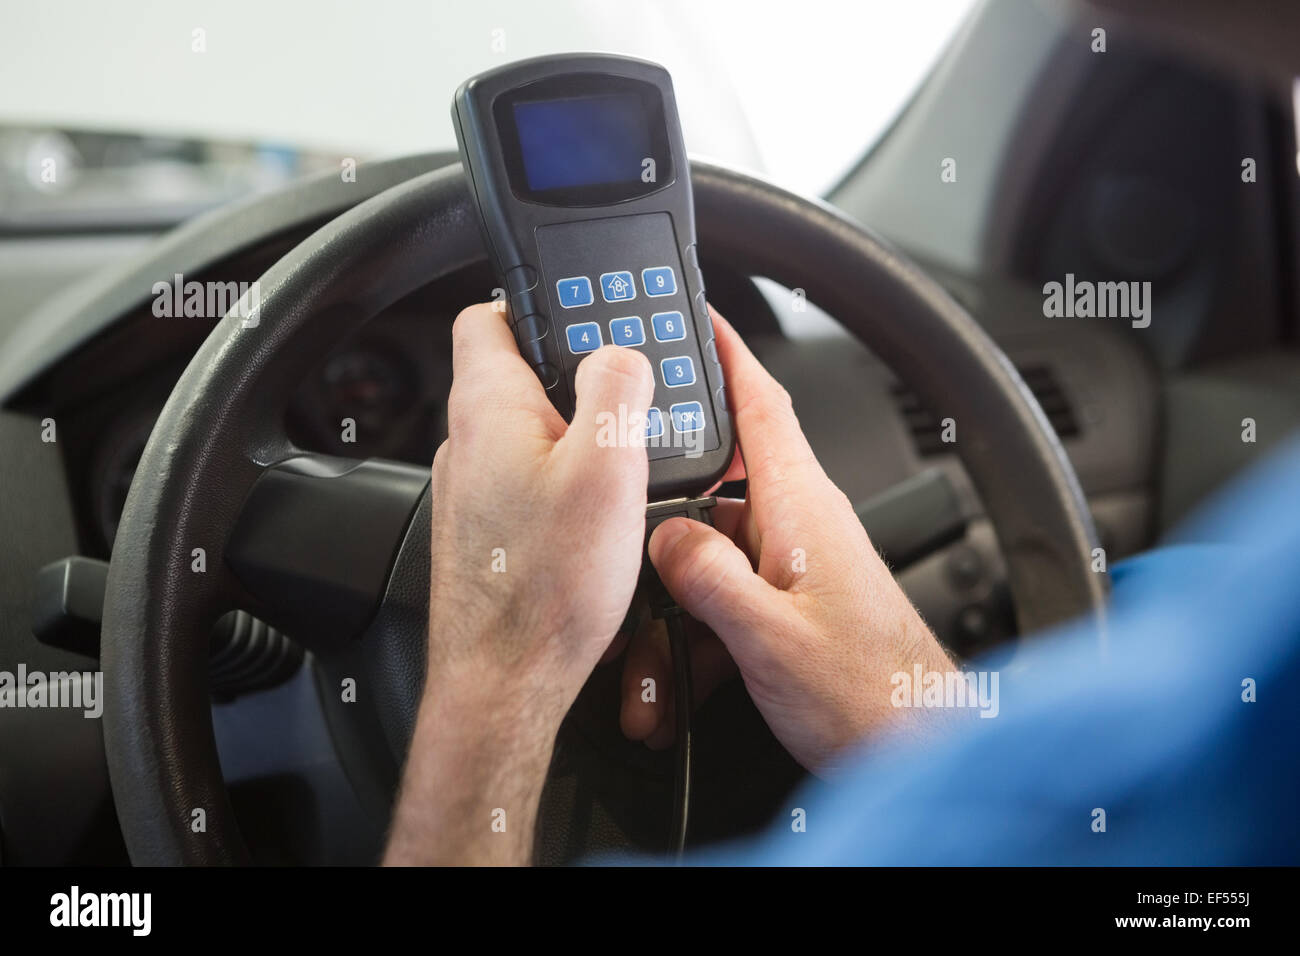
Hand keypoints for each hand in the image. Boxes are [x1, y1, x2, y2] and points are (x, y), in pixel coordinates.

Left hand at [386, 303, 653, 864]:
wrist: (507, 681)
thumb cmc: (545, 590)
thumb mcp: (607, 470)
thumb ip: (617, 390)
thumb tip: (623, 354)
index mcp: (488, 409)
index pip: (489, 314)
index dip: (539, 301)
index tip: (585, 311)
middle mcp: (469, 444)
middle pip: (520, 373)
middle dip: (578, 373)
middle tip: (631, 395)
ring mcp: (474, 490)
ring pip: (530, 430)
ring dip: (577, 430)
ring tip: (628, 458)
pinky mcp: (488, 531)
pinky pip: (530, 479)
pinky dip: (567, 478)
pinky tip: (603, 510)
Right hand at [623, 308, 955, 772]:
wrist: (918, 746)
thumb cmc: (873, 694)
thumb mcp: (770, 637)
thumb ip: (709, 577)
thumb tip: (663, 537)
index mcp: (802, 508)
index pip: (762, 404)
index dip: (726, 354)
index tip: (693, 318)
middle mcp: (799, 526)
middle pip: (711, 493)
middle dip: (658, 531)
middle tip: (615, 553)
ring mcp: (795, 566)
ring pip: (708, 560)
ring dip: (672, 614)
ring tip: (649, 676)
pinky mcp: (791, 605)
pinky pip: (724, 601)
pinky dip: (695, 641)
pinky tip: (675, 687)